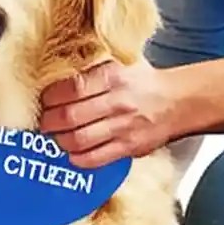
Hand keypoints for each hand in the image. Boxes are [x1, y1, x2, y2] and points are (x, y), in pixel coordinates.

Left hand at [38, 58, 179, 167]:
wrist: (179, 101)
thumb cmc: (144, 83)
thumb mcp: (119, 65)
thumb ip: (91, 72)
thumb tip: (56, 80)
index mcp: (112, 76)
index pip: (71, 88)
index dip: (50, 98)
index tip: (44, 101)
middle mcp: (117, 101)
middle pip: (70, 116)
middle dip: (49, 122)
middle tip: (44, 122)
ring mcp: (123, 127)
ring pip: (79, 139)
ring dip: (60, 141)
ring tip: (56, 137)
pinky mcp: (129, 147)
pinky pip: (95, 158)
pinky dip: (77, 159)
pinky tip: (72, 153)